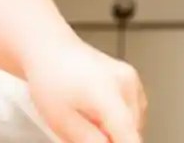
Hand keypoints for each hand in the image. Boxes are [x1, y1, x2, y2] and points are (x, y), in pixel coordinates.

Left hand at [24, 40, 146, 142]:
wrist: (48, 50)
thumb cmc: (49, 77)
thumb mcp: (61, 120)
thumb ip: (88, 141)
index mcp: (107, 93)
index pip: (129, 136)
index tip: (106, 142)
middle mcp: (125, 83)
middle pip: (132, 130)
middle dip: (111, 137)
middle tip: (85, 127)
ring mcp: (131, 78)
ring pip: (135, 122)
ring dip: (116, 128)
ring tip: (88, 114)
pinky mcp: (132, 78)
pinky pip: (133, 109)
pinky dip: (119, 116)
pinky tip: (97, 107)